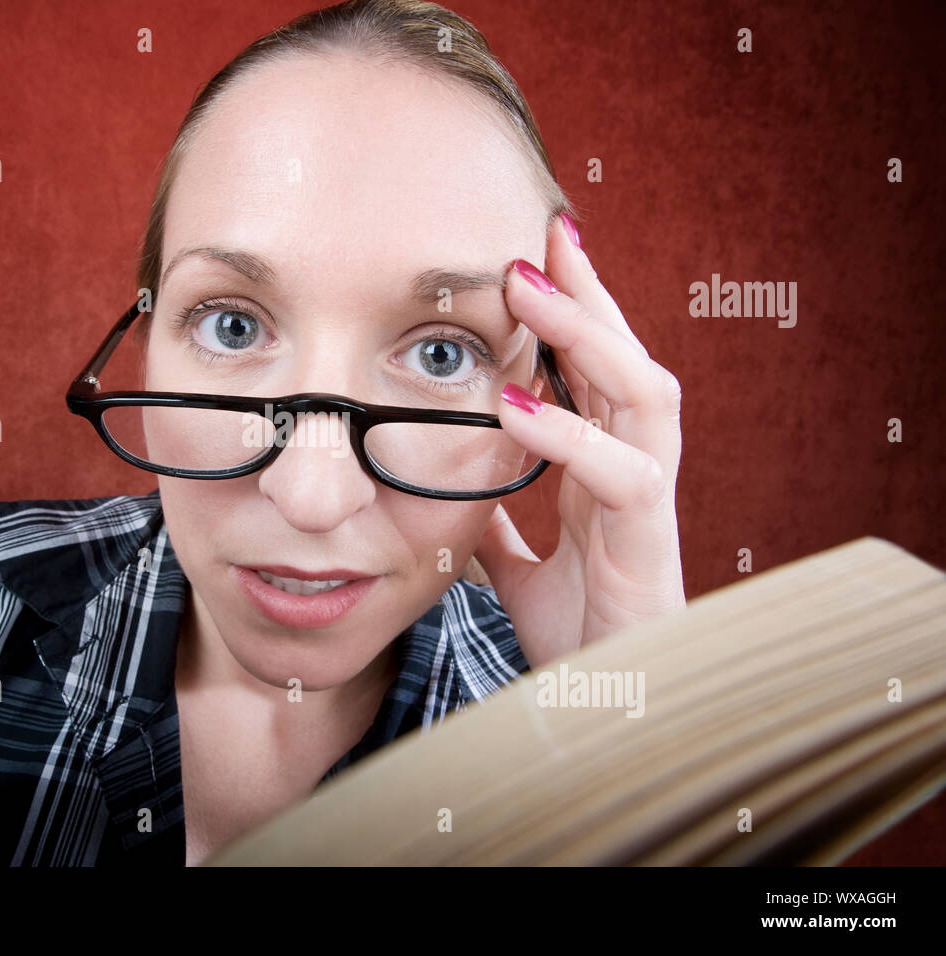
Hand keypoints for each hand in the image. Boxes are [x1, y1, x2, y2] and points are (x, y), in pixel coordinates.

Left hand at [473, 215, 685, 668]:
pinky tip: (516, 403)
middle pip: (624, 358)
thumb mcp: (517, 563)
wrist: (606, 705)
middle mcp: (634, 469)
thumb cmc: (576, 631)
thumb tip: (459, 486)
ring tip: (528, 286)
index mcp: (604, 466)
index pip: (593, 370)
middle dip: (587, 294)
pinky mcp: (649, 542)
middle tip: (544, 232)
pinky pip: (622, 472)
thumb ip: (496, 520)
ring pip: (641, 393)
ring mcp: (648, 501)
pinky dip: (568, 432)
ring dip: (587, 335)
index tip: (528, 254)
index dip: (569, 311)